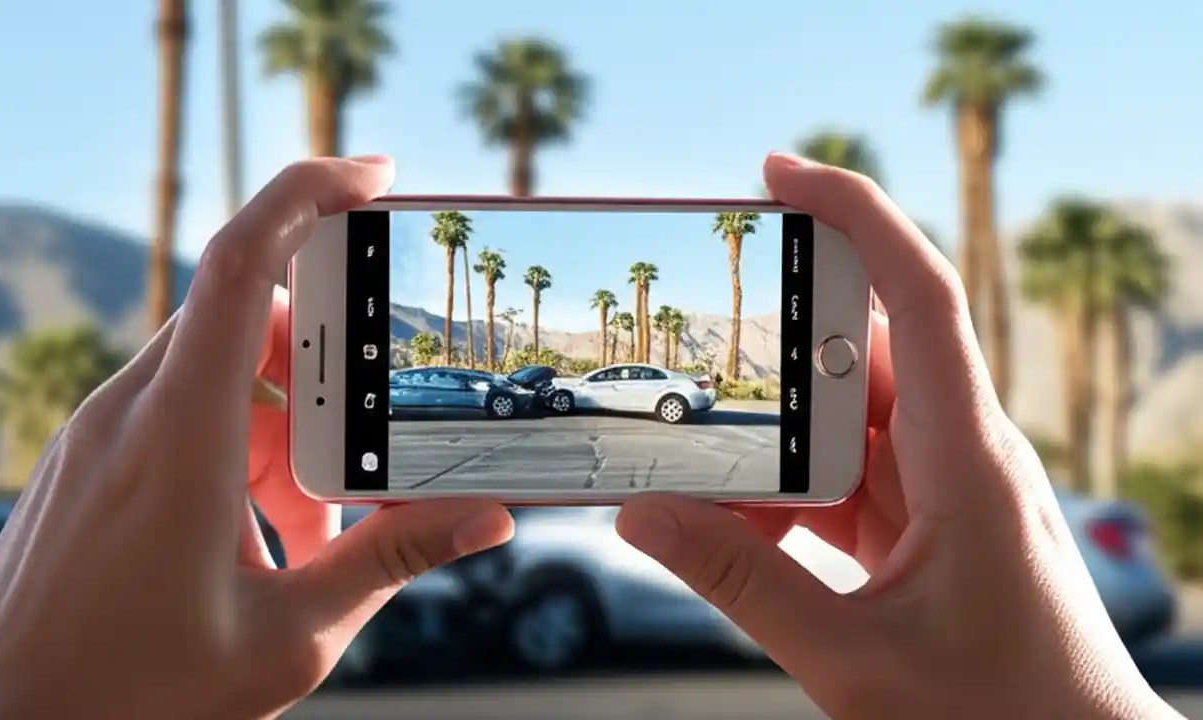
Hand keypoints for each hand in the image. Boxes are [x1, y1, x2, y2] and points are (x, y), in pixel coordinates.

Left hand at [0, 157, 513, 718]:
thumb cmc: (135, 700)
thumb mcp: (288, 636)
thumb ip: (390, 561)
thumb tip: (484, 517)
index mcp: (178, 436)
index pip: (240, 265)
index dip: (308, 194)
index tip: (375, 173)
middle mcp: (128, 414)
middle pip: (245, 324)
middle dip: (327, 364)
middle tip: (376, 430)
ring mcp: (98, 436)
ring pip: (217, 379)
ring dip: (286, 430)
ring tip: (314, 532)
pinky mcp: (87, 464)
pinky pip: (179, 419)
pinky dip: (240, 456)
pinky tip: (262, 543)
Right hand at [616, 154, 1178, 718]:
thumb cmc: (998, 716)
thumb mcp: (851, 658)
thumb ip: (740, 585)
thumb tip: (642, 516)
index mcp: (968, 459)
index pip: (919, 300)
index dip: (855, 216)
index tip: (778, 173)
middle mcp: (958, 452)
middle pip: (860, 350)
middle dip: (771, 341)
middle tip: (690, 334)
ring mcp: (939, 486)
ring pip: (840, 417)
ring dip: (770, 432)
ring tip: (695, 450)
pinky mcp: (919, 522)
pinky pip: (838, 475)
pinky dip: (782, 491)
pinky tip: (737, 524)